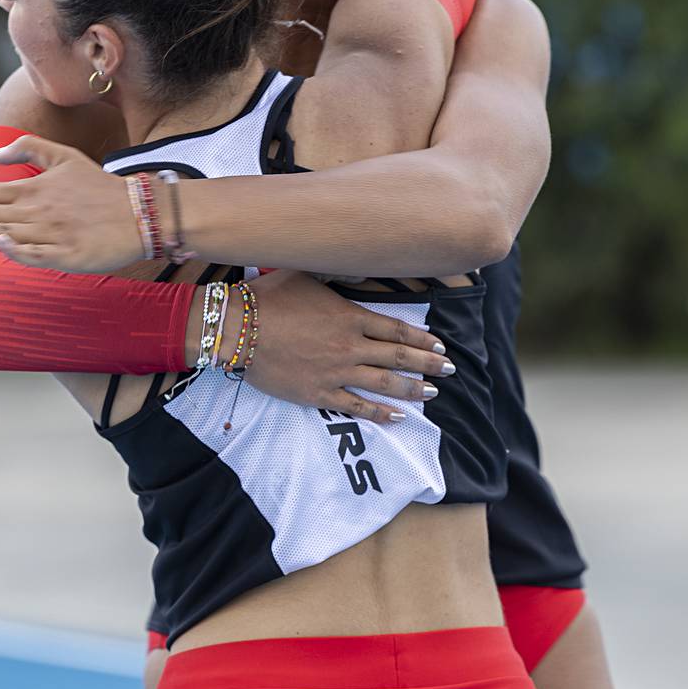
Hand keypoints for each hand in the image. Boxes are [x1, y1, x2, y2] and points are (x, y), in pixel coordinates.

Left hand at [0, 134, 144, 272]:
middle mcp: (35, 210)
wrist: (140, 214)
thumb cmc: (99, 189)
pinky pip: (37, 253)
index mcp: (31, 190)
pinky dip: (17, 248)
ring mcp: (50, 233)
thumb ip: (27, 149)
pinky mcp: (67, 255)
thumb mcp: (65, 158)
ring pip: (3, 229)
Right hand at [244, 270, 454, 423]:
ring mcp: (336, 373)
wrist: (238, 330)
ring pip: (384, 384)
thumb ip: (336, 273)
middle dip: (428, 364)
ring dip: (412, 389)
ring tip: (431, 393)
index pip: (396, 330)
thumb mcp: (305, 274)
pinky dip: (379, 413)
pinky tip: (396, 417)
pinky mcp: (319, 393)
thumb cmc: (269, 298)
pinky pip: (356, 406)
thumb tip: (359, 270)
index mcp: (350, 317)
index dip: (421, 339)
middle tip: (449, 370)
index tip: (439, 345)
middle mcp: (350, 346)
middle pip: (399, 358)